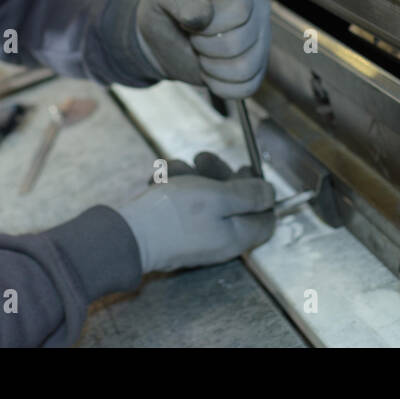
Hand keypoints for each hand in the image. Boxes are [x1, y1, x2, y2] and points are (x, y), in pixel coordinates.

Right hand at [114, 152, 274, 273]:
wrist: (128, 234)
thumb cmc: (174, 215)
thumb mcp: (220, 197)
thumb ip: (250, 194)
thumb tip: (271, 194)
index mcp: (238, 235)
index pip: (267, 217)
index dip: (261, 192)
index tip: (247, 170)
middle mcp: (221, 239)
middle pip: (234, 202)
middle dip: (219, 174)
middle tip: (203, 159)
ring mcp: (198, 236)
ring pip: (205, 198)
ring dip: (191, 177)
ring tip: (174, 170)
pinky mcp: (177, 231)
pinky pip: (184, 205)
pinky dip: (175, 188)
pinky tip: (162, 181)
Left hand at [133, 0, 270, 98]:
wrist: (164, 36)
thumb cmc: (166, 7)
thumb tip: (203, 17)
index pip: (238, 11)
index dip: (208, 25)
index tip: (188, 21)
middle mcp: (258, 9)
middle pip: (239, 42)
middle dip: (204, 48)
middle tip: (193, 38)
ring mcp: (261, 40)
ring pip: (245, 69)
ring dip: (212, 69)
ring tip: (201, 54)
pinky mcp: (258, 67)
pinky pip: (246, 88)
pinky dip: (220, 86)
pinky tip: (209, 71)